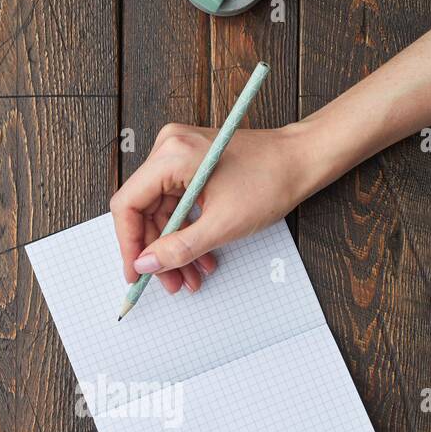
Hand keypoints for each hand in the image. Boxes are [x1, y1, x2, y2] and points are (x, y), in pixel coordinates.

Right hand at [110, 122, 319, 290]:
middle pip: (144, 210)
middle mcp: (168, 148)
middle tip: (171, 283)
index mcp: (170, 155)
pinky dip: (187, 231)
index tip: (135, 274)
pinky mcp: (191, 162)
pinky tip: (200, 257)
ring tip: (190, 277)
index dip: (129, 244)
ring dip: (174, 247)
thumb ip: (178, 248)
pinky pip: (177, 203)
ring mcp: (179, 153)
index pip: (128, 204)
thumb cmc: (271, 182)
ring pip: (162, 211)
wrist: (302, 160)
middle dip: (158, 251)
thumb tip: (144, 264)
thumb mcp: (222, 225)